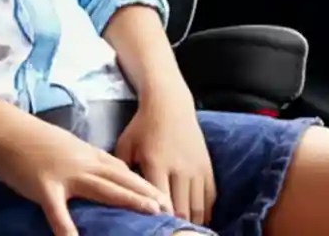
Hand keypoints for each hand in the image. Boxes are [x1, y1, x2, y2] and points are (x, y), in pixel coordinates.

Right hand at [0, 117, 172, 235]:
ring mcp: (65, 174)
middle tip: (167, 207)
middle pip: (120, 178)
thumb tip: (95, 176)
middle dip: (146, 192)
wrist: (5, 129)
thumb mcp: (64, 147)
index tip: (161, 195)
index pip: (121, 169)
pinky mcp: (45, 187)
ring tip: (148, 213)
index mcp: (87, 154)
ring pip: (103, 188)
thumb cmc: (31, 139)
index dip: (142, 183)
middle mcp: (82, 162)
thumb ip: (81, 161)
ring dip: (128, 200)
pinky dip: (68, 229)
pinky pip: (59, 212)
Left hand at [115, 91, 215, 225]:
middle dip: (175, 225)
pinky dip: (205, 212)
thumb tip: (118, 195)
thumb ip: (123, 171)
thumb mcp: (126, 145)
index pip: (159, 200)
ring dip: (191, 223)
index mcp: (156, 163)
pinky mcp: (207, 167)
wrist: (170, 105)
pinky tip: (198, 220)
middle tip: (168, 233)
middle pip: (181, 208)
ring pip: (198, 207)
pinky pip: (210, 197)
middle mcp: (179, 168)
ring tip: (183, 232)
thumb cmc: (142, 126)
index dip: (157, 217)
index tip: (152, 227)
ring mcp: (196, 168)